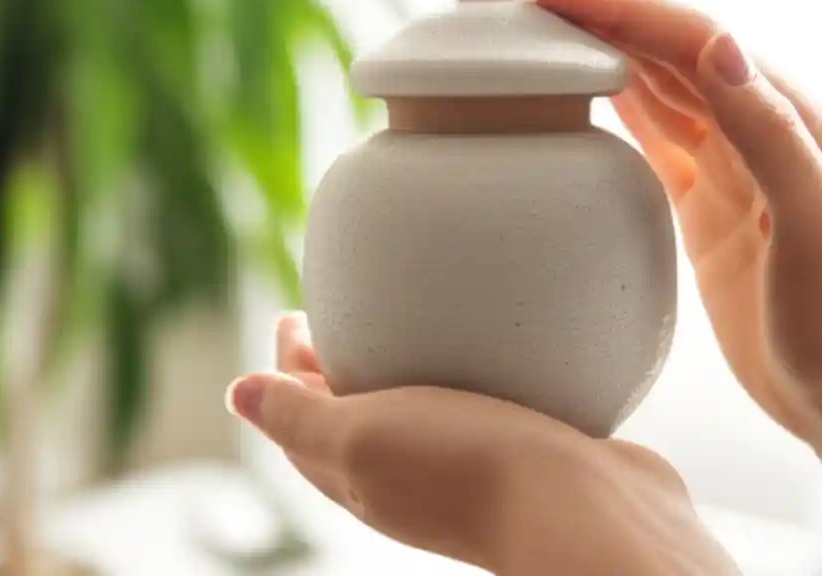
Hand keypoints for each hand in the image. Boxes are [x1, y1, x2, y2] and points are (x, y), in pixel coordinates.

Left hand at [226, 314, 738, 574]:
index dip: (287, 367)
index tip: (295, 316)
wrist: (584, 510)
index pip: (302, 417)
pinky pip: (474, 404)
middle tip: (337, 311)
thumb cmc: (463, 471)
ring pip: (414, 411)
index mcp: (356, 475)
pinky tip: (482, 346)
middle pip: (352, 414)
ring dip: (398, 369)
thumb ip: (298, 416)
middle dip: (335, 366)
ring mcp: (463, 466)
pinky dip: (458, 373)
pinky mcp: (519, 449)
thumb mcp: (358, 438)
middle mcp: (405, 476)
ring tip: (403, 320)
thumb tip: (237, 394)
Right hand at [487, 0, 821, 573]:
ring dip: (587, 39)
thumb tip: (720, 44)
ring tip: (523, 11)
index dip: (610, 0)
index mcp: (781, 118)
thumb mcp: (819, 228)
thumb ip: (771, 135)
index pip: (684, 35)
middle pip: (656, 42)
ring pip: (644, 78)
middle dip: (583, 2)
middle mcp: (751, 126)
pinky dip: (602, 98)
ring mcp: (724, 162)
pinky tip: (569, 86)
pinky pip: (644, 131)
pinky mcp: (702, 200)